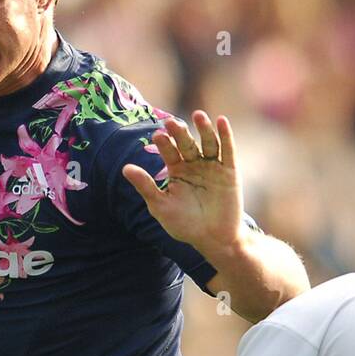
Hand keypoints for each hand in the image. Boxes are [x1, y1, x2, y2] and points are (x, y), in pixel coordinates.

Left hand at [123, 112, 244, 256]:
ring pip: (208, 143)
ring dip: (203, 129)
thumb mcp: (160, 206)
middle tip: (172, 123)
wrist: (212, 239)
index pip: (169, 151)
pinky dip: (225, 136)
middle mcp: (194, 164)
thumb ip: (145, 186)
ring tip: (197, 116)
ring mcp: (212, 166)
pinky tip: (221, 121)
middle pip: (187, 143)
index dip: (164, 143)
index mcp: (176, 170)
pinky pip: (227, 151)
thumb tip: (124, 168)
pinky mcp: (229, 171)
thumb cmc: (184, 225)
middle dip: (180, 133)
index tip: (157, 135)